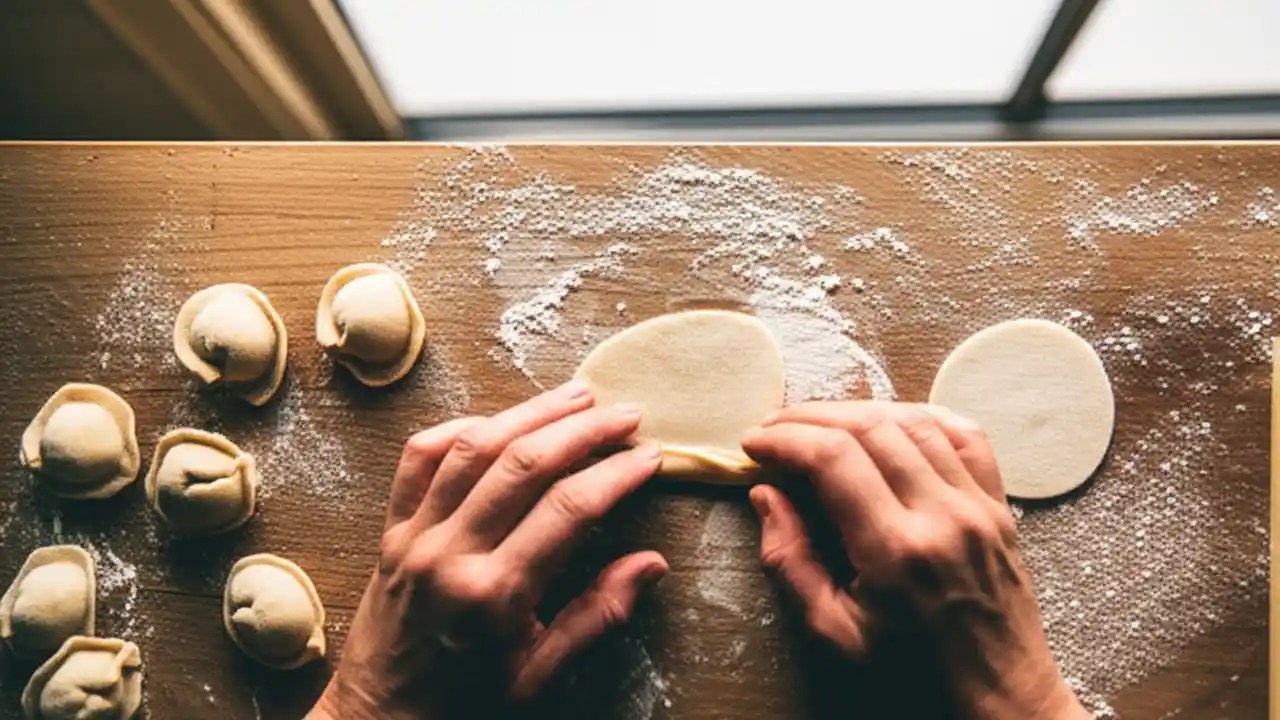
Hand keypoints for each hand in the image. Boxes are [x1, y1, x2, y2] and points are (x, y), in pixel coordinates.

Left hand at [311, 380, 666, 719]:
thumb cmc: (464, 704)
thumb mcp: (538, 676)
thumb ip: (596, 616)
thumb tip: (651, 564)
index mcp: (493, 595)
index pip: (567, 509)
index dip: (614, 474)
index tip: (648, 456)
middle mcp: (449, 553)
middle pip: (523, 463)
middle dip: (582, 429)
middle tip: (624, 413)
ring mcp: (414, 536)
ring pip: (474, 448)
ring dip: (529, 413)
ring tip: (575, 396)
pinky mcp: (390, 529)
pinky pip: (419, 458)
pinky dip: (460, 429)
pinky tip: (499, 420)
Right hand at [742, 402, 1089, 719]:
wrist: (1001, 699)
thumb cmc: (912, 675)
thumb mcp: (833, 635)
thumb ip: (791, 562)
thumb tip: (765, 495)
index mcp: (896, 552)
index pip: (833, 459)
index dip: (785, 438)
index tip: (754, 443)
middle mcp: (943, 516)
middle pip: (870, 427)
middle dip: (811, 417)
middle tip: (775, 427)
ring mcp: (978, 506)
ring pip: (915, 421)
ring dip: (859, 412)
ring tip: (820, 424)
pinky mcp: (999, 506)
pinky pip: (966, 435)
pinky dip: (922, 416)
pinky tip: (889, 422)